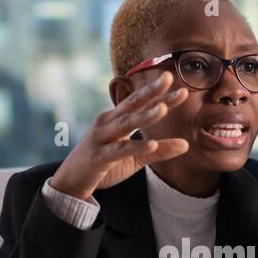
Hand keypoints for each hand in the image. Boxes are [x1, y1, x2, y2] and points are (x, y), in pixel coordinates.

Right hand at [49, 71, 189, 199]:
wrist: (71, 181)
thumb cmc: (104, 164)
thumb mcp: (134, 157)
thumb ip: (158, 150)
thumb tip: (186, 144)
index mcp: (116, 119)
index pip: (141, 103)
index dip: (160, 94)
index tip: (182, 88)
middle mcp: (108, 123)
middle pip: (132, 104)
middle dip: (151, 91)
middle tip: (168, 76)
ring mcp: (102, 138)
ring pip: (126, 123)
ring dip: (145, 115)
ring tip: (164, 108)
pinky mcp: (99, 156)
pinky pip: (120, 150)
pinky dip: (136, 146)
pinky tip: (151, 143)